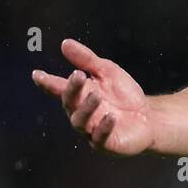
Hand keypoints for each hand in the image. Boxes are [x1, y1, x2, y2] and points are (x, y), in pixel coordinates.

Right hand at [31, 39, 154, 155]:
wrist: (150, 117)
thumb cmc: (125, 96)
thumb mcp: (108, 73)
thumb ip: (87, 60)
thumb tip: (65, 43)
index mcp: (79, 96)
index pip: (59, 89)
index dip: (47, 82)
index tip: (37, 74)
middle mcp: (81, 114)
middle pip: (70, 103)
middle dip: (72, 90)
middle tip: (79, 76)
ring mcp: (92, 130)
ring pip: (81, 122)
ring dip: (86, 108)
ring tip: (96, 96)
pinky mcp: (108, 143)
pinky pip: (102, 138)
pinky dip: (104, 127)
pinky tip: (111, 117)